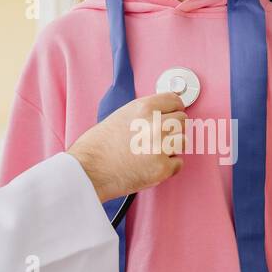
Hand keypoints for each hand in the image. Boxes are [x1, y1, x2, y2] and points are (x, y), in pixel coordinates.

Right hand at [68, 92, 186, 202]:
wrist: (88, 170)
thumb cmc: (98, 146)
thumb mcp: (122, 115)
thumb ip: (145, 113)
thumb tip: (164, 114)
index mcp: (144, 108)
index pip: (175, 100)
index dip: (174, 109)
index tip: (173, 114)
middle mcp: (156, 125)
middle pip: (182, 121)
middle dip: (173, 129)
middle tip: (160, 137)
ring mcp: (161, 147)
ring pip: (183, 141)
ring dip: (172, 147)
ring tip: (153, 152)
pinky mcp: (162, 168)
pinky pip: (178, 164)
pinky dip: (168, 166)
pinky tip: (151, 165)